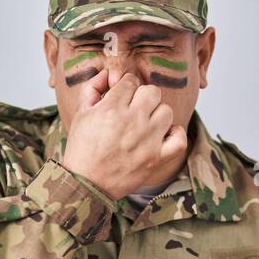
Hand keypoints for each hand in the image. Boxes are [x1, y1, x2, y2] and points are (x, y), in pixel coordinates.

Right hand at [60, 68, 187, 199]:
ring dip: (157, 114)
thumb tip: (109, 74)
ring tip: (145, 124)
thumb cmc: (82, 150)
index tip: (121, 96)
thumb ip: (93, 88)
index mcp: (111, 108)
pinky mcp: (156, 158)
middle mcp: (133, 122)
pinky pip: (179, 139)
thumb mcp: (80, 114)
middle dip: (142, 96)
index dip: (125, 86)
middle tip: (134, 109)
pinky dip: (174, 134)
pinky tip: (163, 134)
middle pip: (152, 91)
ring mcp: (147, 141)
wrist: (86, 184)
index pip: (130, 81)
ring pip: (167, 111)